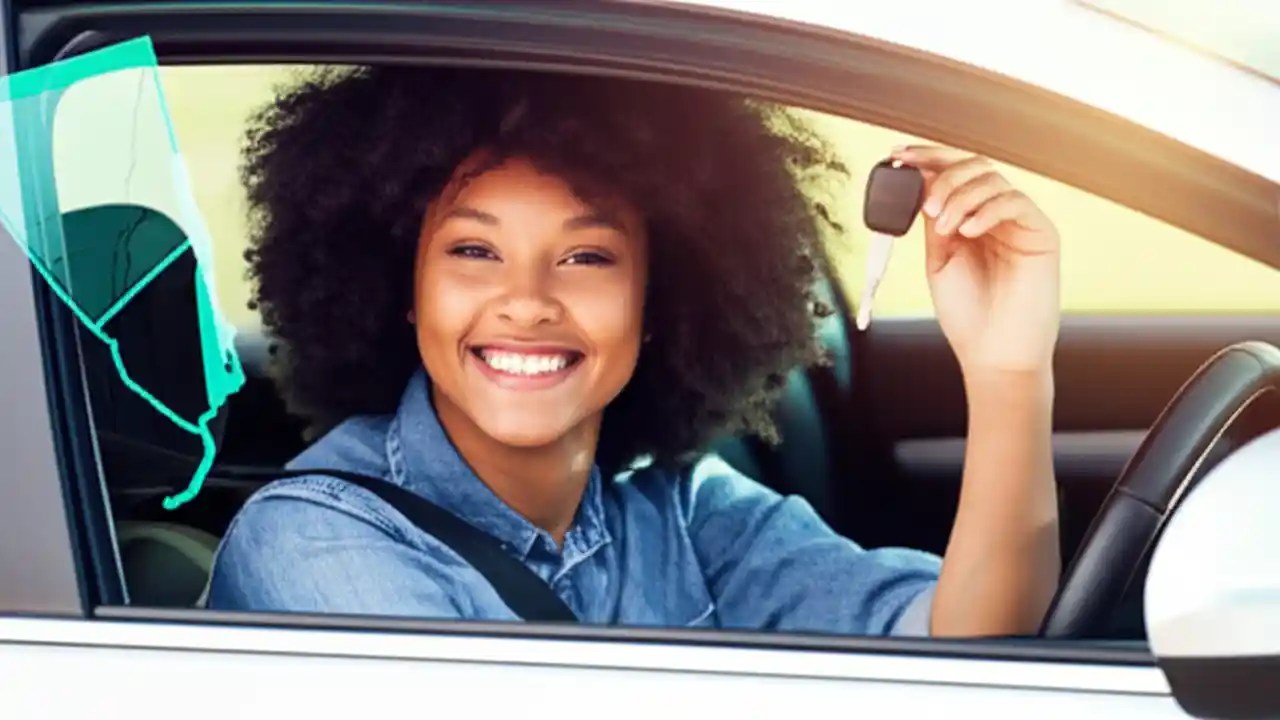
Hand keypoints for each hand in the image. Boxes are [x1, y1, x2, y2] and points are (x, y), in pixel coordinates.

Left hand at [890, 145, 1060, 377]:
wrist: (993, 354)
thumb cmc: (967, 313)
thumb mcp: (939, 258)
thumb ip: (932, 219)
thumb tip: (917, 179)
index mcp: (970, 218)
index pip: (952, 174)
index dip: (926, 158)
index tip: (897, 155)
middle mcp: (996, 215)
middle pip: (973, 167)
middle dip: (943, 174)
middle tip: (927, 204)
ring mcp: (1020, 222)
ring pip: (991, 179)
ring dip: (960, 196)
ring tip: (945, 226)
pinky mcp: (1042, 233)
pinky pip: (1015, 202)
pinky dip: (987, 209)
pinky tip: (968, 231)